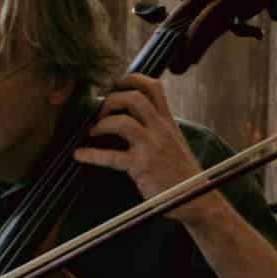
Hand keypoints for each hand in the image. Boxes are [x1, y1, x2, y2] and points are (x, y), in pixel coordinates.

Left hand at [74, 75, 203, 209]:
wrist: (196, 197)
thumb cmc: (181, 172)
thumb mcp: (175, 141)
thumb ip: (157, 128)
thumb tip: (131, 118)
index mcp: (167, 121)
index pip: (153, 87)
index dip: (131, 79)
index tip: (115, 84)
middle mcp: (161, 129)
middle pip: (134, 98)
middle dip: (111, 101)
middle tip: (101, 114)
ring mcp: (152, 147)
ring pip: (123, 122)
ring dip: (102, 124)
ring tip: (94, 132)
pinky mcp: (142, 166)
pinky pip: (111, 156)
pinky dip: (91, 155)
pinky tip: (80, 155)